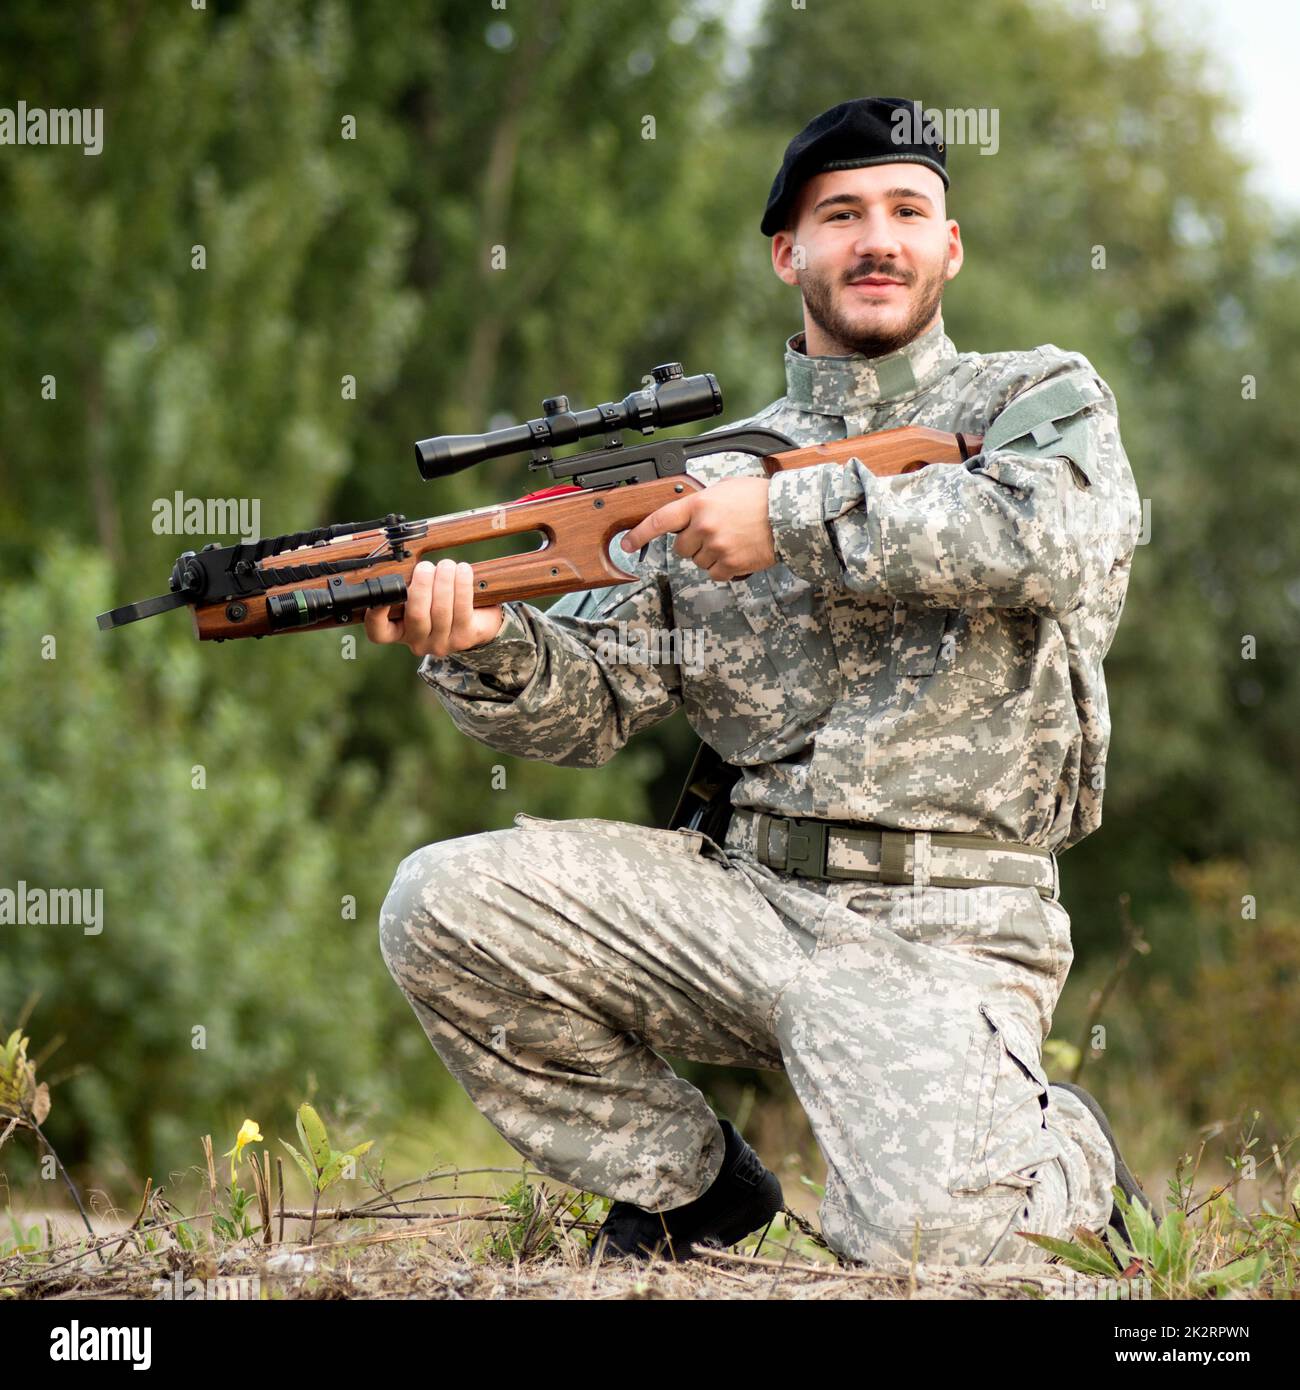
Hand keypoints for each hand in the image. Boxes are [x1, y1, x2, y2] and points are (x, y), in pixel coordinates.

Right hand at [364, 559, 503, 656]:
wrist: (478, 619)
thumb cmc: (442, 601)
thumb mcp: (421, 595)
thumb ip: (409, 586)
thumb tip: (405, 567)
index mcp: (400, 632)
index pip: (379, 632)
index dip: (376, 615)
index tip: (384, 592)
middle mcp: (418, 642)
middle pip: (416, 615)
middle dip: (422, 585)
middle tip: (426, 567)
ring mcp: (442, 643)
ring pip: (441, 610)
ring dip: (444, 581)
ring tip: (447, 565)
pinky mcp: (464, 637)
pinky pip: (462, 608)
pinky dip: (462, 585)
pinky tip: (462, 571)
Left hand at [619, 476, 776, 581]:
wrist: (788, 514)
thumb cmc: (760, 498)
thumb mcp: (725, 489)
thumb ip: (702, 502)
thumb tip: (687, 514)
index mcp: (699, 504)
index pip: (659, 520)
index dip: (639, 534)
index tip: (626, 543)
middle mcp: (704, 527)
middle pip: (681, 548)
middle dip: (693, 544)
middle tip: (714, 534)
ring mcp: (717, 547)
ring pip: (698, 562)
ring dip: (710, 556)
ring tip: (732, 540)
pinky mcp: (730, 564)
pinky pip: (715, 574)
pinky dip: (724, 568)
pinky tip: (737, 553)